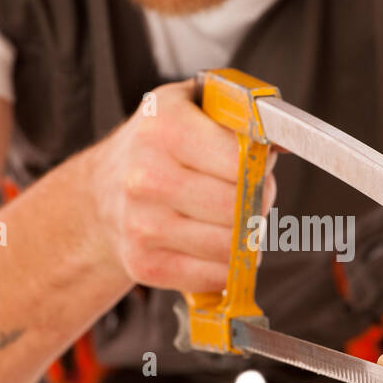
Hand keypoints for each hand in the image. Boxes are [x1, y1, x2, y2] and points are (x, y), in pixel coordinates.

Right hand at [91, 78, 276, 293]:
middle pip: (239, 207)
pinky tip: (214, 245)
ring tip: (231, 220)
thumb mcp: (190, 106)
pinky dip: (226, 266)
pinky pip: (215, 277)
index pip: (241, 160)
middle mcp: (148, 178)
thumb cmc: (155, 147)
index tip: (256, 164)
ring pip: (231, 246)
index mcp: (164, 129)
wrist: (98, 195)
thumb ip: (239, 113)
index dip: (260, 165)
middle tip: (249, 196)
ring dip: (245, 238)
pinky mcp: (145, 264)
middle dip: (257, 203)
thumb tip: (284, 141)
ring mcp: (143, 225)